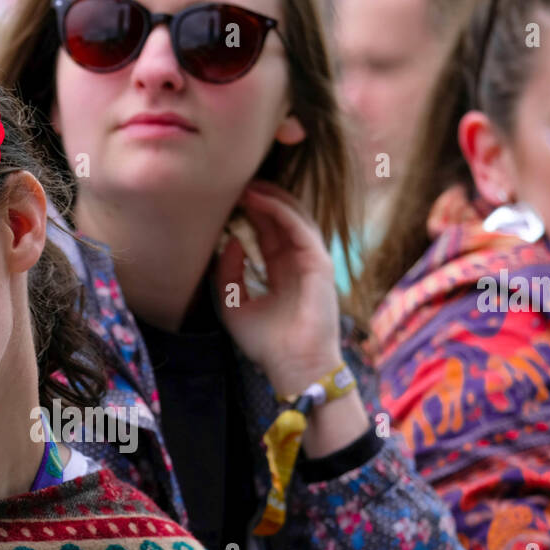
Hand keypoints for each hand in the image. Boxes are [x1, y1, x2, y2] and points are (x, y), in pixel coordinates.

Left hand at [213, 180, 342, 394]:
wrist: (292, 366)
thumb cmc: (266, 344)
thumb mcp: (234, 305)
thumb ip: (229, 274)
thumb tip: (231, 241)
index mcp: (283, 273)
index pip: (269, 233)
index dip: (252, 214)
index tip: (230, 199)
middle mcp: (299, 263)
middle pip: (283, 220)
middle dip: (263, 200)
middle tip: (238, 183)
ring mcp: (312, 262)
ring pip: (295, 218)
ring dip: (273, 199)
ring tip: (248, 185)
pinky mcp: (320, 264)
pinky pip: (301, 229)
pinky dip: (282, 212)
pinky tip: (261, 201)